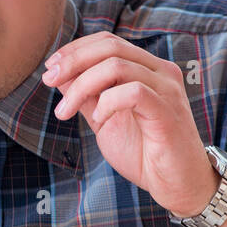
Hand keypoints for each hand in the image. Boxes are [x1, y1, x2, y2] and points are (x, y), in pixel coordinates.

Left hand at [41, 31, 218, 217]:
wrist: (177, 185)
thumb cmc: (145, 153)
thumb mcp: (105, 119)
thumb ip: (87, 96)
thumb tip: (59, 74)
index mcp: (147, 69)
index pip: (108, 41)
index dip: (75, 49)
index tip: (50, 68)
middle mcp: (160, 72)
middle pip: (111, 47)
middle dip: (73, 61)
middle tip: (49, 80)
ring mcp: (167, 89)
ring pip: (117, 66)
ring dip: (82, 86)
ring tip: (66, 110)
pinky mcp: (168, 112)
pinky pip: (133, 92)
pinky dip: (108, 102)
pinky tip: (99, 120)